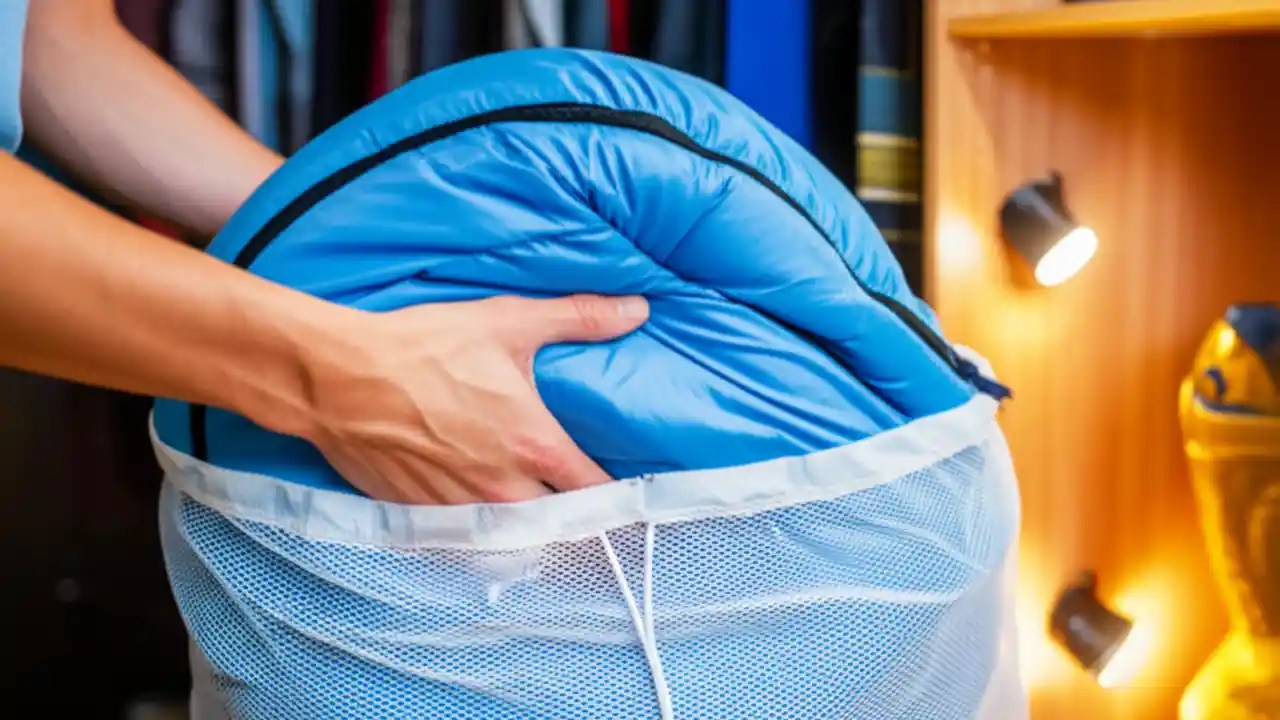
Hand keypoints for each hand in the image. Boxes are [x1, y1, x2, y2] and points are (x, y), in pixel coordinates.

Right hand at [294, 294, 648, 504]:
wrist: (339, 379)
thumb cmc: (423, 347)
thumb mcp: (506, 323)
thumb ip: (578, 318)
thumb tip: (638, 308)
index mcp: (534, 445)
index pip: (597, 492)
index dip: (619, 497)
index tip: (629, 494)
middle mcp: (504, 489)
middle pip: (561, 526)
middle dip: (576, 517)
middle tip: (582, 502)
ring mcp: (463, 509)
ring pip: (515, 536)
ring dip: (530, 526)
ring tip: (538, 510)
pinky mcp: (425, 517)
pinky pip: (469, 537)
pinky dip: (483, 528)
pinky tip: (483, 508)